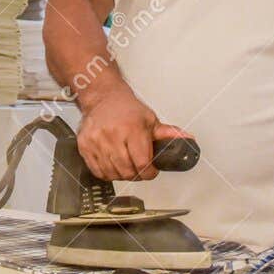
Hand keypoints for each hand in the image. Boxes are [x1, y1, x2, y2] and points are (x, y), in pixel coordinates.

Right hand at [76, 84, 190, 181]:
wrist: (102, 98)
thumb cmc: (126, 108)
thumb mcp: (150, 119)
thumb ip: (168, 133)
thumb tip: (188, 139)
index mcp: (132, 129)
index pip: (143, 163)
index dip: (150, 172)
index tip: (151, 171)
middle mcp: (112, 135)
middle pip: (127, 171)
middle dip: (137, 175)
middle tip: (139, 168)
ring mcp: (96, 141)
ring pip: (112, 173)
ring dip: (122, 175)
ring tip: (126, 165)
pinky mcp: (85, 146)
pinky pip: (97, 171)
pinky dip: (107, 173)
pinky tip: (112, 165)